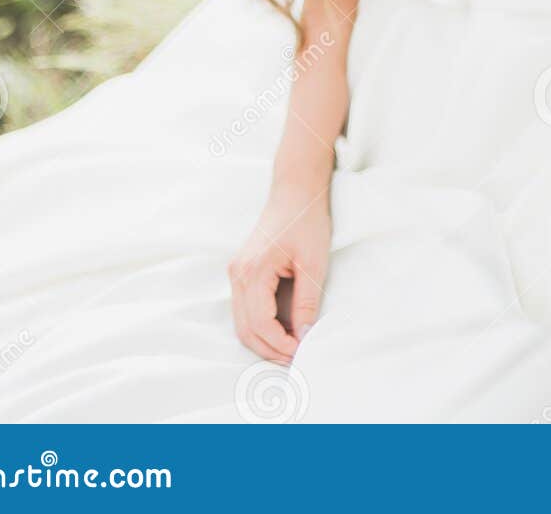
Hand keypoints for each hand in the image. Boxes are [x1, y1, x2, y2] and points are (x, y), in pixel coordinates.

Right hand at [227, 177, 330, 363]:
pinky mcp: (242, 272)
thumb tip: (303, 337)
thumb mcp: (313, 263)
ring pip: (241, 323)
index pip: (260, 324)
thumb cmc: (306, 221)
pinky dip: (260, 326)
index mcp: (253, 271)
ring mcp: (236, 273)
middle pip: (245, 329)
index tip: (301, 351)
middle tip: (296, 358)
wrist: (295, 192)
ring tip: (290, 347)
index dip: (280, 345)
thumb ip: (306, 303)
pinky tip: (281, 330)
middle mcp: (238, 274)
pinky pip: (245, 310)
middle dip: (269, 349)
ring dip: (263, 341)